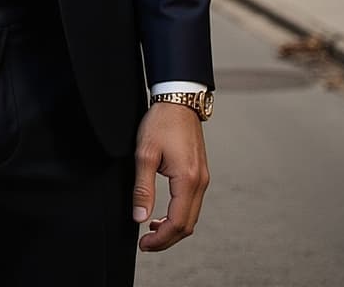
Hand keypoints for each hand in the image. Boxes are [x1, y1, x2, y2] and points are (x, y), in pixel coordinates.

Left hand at [132, 102, 209, 251]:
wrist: (179, 99)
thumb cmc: (161, 121)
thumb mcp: (145, 153)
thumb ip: (143, 189)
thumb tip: (140, 218)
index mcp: (187, 180)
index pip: (177, 223)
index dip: (160, 239)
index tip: (143, 244)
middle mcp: (200, 182)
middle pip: (187, 225)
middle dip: (167, 239)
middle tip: (146, 243)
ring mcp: (203, 178)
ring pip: (192, 216)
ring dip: (173, 228)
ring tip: (151, 230)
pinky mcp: (200, 173)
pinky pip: (192, 204)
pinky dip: (179, 215)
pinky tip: (163, 215)